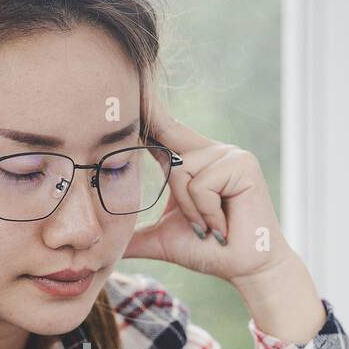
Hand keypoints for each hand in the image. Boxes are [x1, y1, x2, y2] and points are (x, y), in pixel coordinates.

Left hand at [126, 99, 326, 344]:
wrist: (247, 269)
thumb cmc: (210, 251)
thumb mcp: (163, 239)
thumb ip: (134, 235)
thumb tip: (101, 245)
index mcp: (192, 160)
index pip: (162, 128)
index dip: (145, 106)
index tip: (126, 79)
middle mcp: (211, 151)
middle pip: (170, 158)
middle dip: (180, 201)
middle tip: (201, 229)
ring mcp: (229, 154)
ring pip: (183, 173)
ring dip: (193, 211)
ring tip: (213, 228)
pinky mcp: (242, 164)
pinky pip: (202, 184)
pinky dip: (206, 212)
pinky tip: (224, 225)